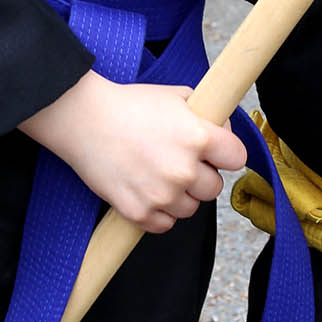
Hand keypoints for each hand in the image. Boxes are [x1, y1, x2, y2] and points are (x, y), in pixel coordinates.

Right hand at [20, 70, 246, 232]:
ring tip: (157, 175)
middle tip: (177, 162)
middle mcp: (184, 169)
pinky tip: (146, 191)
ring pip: (190, 209)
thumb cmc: (129, 104)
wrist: (84, 119)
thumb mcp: (176, 96)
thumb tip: (224, 132)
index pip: (237, 158)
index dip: (226, 154)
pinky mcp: (139, 212)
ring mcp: (161, 194)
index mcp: (199, 137)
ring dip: (180, 196)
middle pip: (214, 188)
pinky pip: (164, 225)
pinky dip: (158, 213)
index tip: (216, 154)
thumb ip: (207, 115)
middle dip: (200, 176)